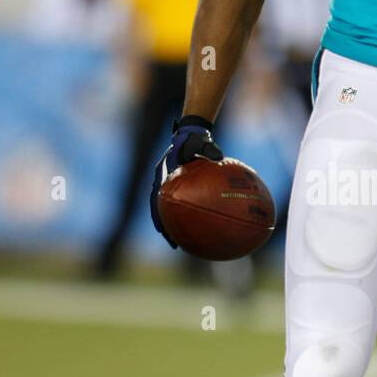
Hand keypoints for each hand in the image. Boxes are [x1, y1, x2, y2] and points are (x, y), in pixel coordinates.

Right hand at [150, 115, 222, 246]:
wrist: (192, 134)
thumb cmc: (195, 138)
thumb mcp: (200, 141)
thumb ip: (207, 148)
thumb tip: (219, 156)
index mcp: (164, 175)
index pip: (157, 199)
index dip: (158, 216)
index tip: (163, 231)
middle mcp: (165, 182)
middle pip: (162, 209)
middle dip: (167, 226)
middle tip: (174, 242)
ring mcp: (173, 185)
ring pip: (172, 208)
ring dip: (177, 223)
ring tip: (187, 240)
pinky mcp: (182, 186)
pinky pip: (186, 201)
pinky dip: (192, 213)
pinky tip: (206, 225)